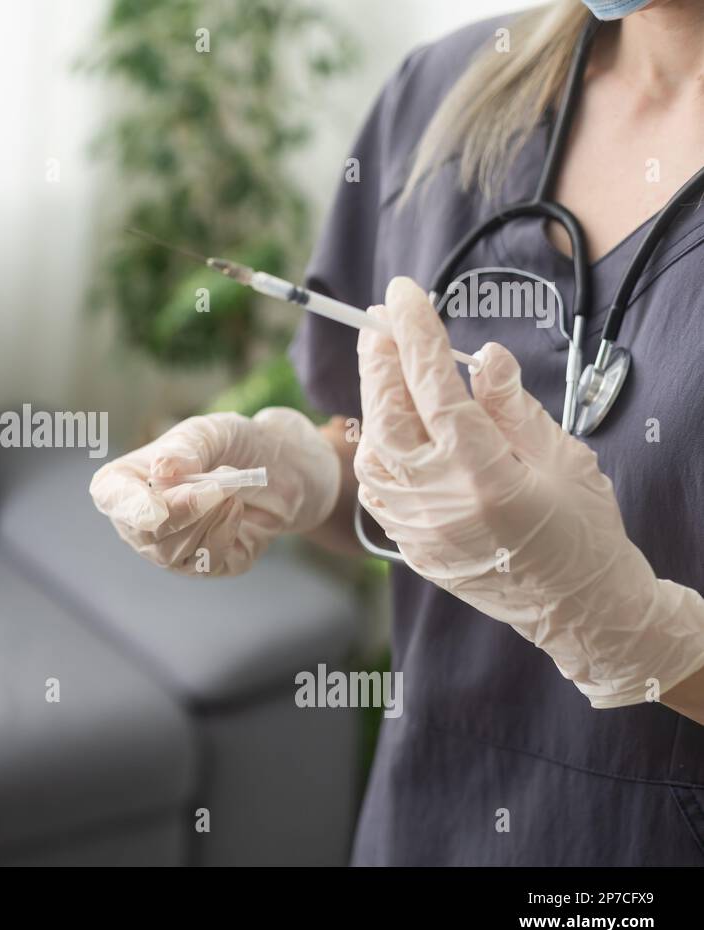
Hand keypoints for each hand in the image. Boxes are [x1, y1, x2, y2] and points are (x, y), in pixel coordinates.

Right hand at [89, 408, 340, 575]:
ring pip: (175, 552)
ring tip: (231, 488)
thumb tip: (162, 469)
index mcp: (127, 480)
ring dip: (211, 518)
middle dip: (188, 509)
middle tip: (222, 483)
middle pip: (147, 533)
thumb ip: (188, 447)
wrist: (276, 469)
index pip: (112, 497)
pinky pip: (205, 563)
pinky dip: (226, 533)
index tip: (154, 511)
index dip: (129, 506)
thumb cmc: (232, 444)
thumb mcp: (213, 432)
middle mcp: (138, 520)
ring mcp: (166, 548)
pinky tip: (236, 509)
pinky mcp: (198, 566)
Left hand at [355, 276, 703, 706]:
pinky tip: (389, 420)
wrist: (578, 609)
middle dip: (379, 359)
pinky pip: (377, 483)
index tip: (404, 295)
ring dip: (374, 400)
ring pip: (373, 448)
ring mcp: (416, 526)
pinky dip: (377, 444)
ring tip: (386, 361)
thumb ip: (511, 406)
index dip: (416, 335)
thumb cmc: (582, 528)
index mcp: (485, 475)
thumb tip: (479, 356)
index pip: (435, 388)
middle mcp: (439, 500)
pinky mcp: (408, 543)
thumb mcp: (564, 458)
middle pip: (388, 414)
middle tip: (379, 318)